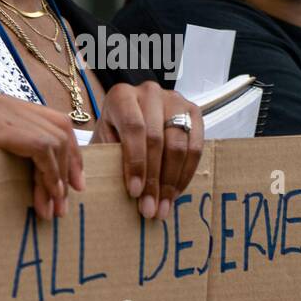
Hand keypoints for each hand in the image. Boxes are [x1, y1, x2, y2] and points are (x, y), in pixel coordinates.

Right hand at [0, 95, 83, 220]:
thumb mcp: (2, 161)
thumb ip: (29, 156)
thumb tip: (74, 178)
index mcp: (6, 106)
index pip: (57, 121)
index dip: (73, 154)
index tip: (77, 186)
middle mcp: (2, 101)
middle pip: (60, 130)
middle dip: (67, 171)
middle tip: (63, 205)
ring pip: (53, 142)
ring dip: (57, 180)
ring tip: (51, 208)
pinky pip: (40, 149)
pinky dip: (48, 176)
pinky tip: (45, 197)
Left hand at [90, 82, 202, 218]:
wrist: (132, 116)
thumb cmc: (114, 133)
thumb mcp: (105, 141)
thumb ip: (107, 159)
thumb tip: (111, 193)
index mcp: (122, 96)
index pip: (134, 128)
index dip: (136, 162)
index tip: (134, 192)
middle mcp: (150, 92)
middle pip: (157, 139)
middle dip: (154, 179)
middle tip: (150, 208)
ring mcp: (175, 100)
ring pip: (179, 144)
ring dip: (171, 181)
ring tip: (163, 206)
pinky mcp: (193, 112)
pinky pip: (196, 147)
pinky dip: (186, 174)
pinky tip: (175, 193)